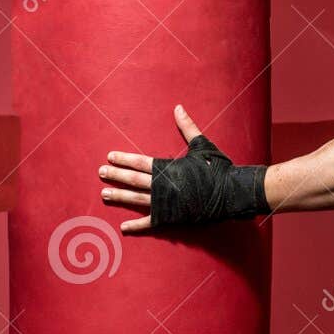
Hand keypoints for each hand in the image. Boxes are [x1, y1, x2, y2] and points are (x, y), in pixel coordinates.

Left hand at [99, 104, 267, 233]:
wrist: (232, 193)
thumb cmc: (218, 168)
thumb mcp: (202, 145)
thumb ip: (187, 127)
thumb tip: (178, 107)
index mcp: (168, 168)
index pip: (140, 162)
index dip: (124, 159)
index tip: (110, 157)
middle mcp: (163, 185)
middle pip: (134, 180)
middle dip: (116, 176)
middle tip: (100, 173)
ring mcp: (166, 203)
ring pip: (137, 199)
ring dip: (120, 196)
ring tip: (104, 194)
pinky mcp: (172, 217)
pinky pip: (151, 222)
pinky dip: (137, 225)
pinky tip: (124, 227)